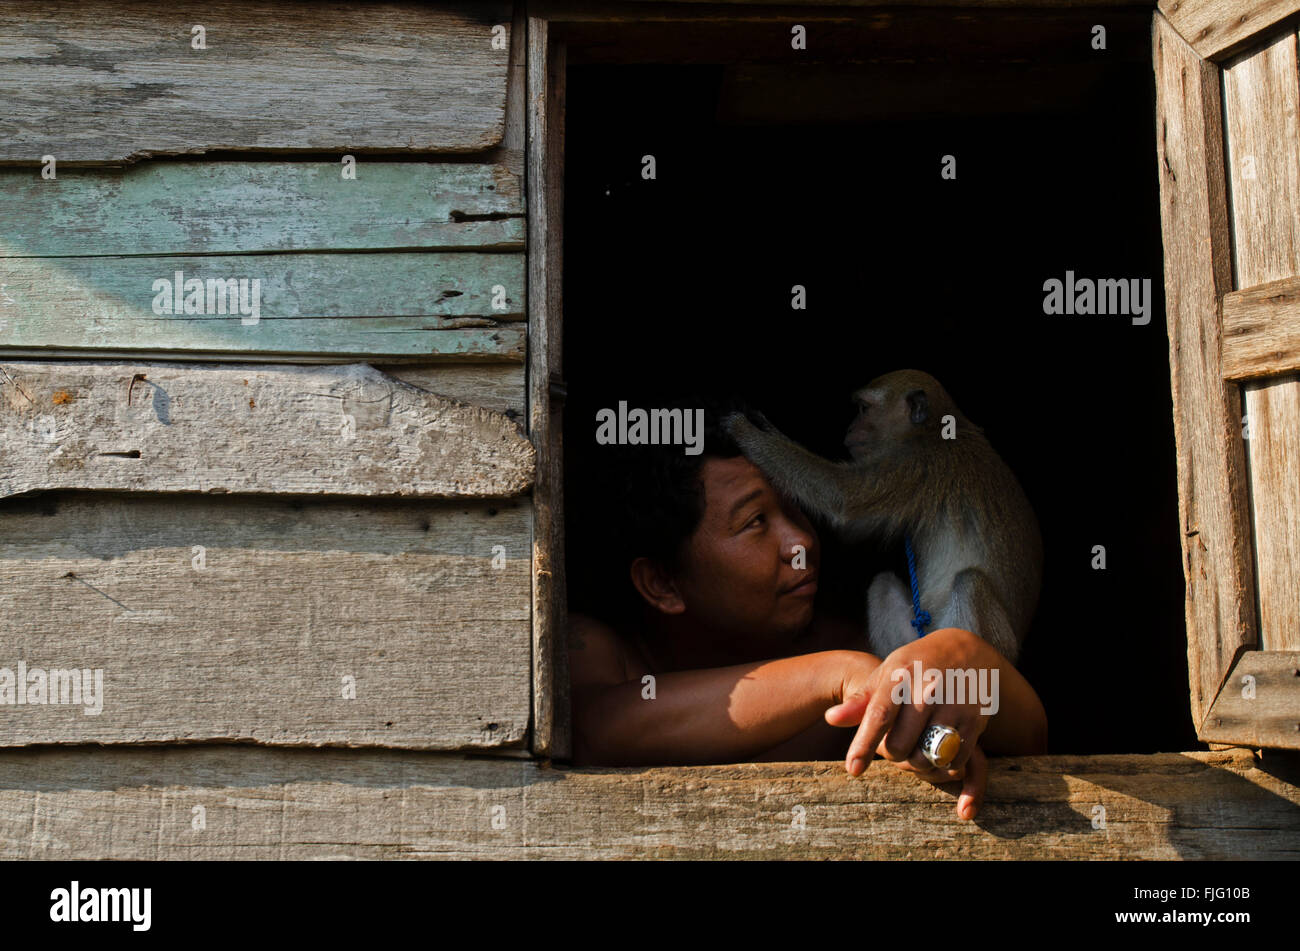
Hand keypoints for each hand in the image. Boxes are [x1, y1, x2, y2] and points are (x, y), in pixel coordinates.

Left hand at [826, 628, 998, 818]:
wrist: (965, 651)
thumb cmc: (915, 666)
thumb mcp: (887, 674)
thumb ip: (861, 700)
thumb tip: (831, 719)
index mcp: (901, 674)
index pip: (879, 715)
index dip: (864, 744)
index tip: (853, 769)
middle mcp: (929, 688)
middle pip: (900, 745)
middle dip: (891, 753)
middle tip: (893, 743)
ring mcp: (955, 705)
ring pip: (926, 758)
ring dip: (915, 762)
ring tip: (913, 745)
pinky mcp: (976, 721)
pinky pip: (952, 761)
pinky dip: (940, 764)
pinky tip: (934, 749)